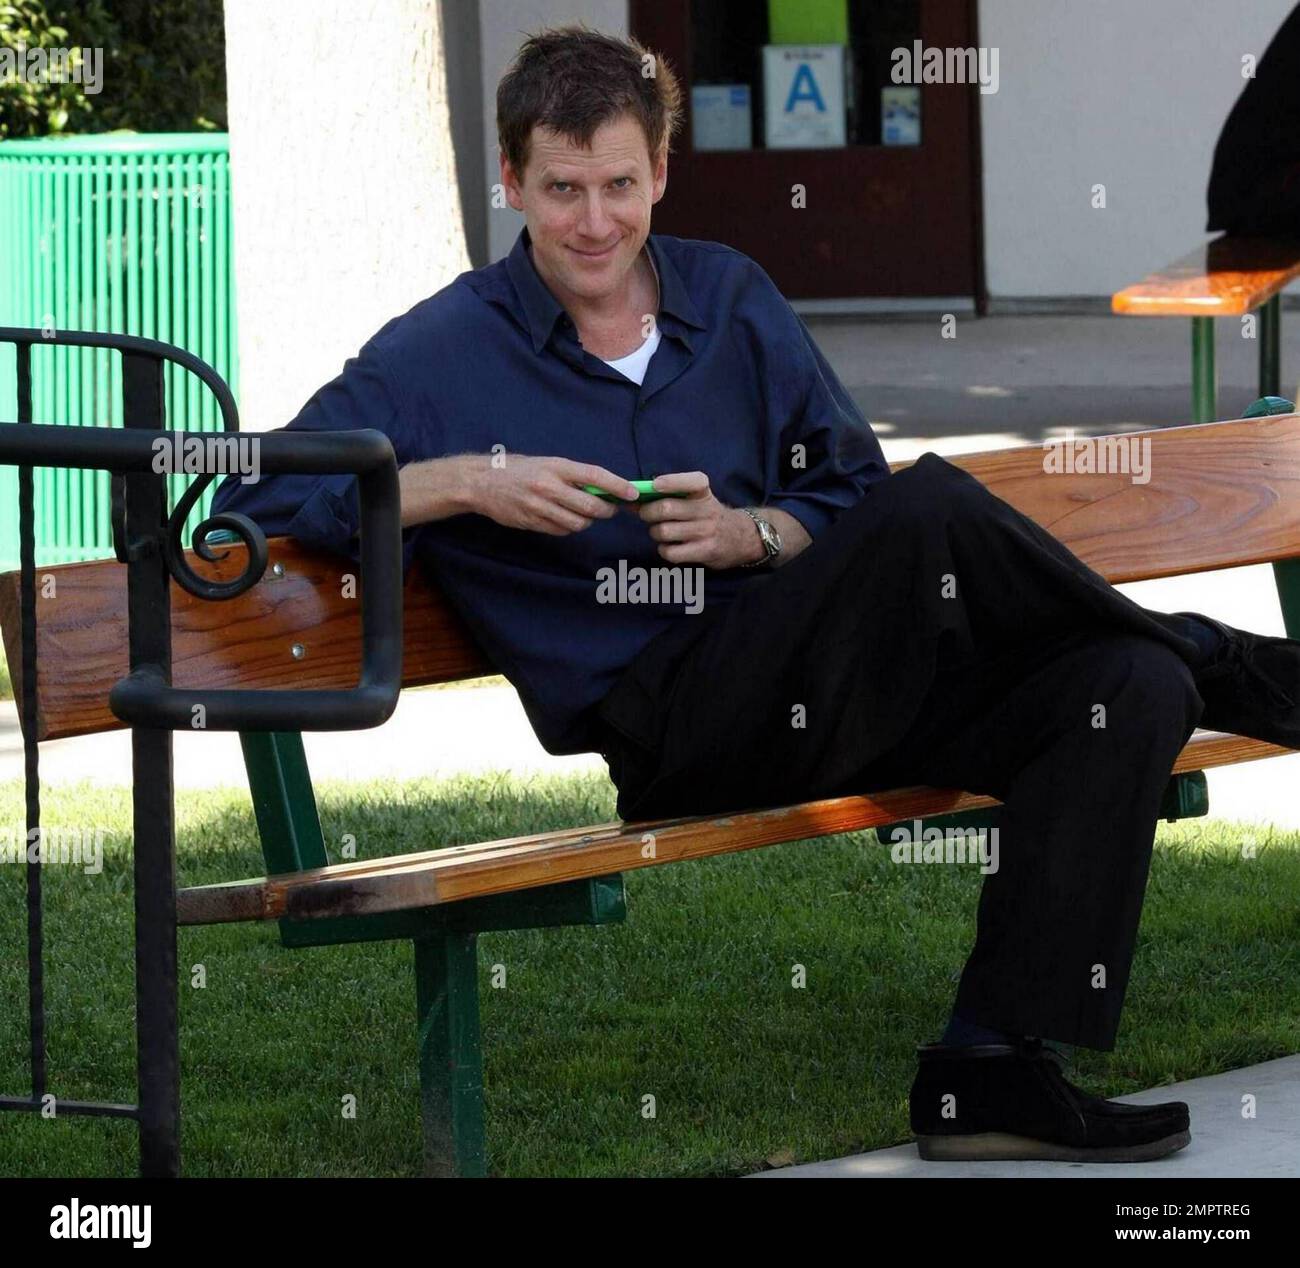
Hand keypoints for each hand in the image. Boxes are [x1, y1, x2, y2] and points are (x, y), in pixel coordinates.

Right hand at [467, 455, 637, 535]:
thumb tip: (604, 488)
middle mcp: (549, 486)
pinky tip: (564, 518)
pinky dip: (569, 527)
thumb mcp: (546, 463)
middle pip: (591, 506)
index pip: (595, 476)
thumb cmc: (518, 469)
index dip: (618, 485)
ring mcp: (540, 507)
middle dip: (606, 510)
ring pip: (579, 522)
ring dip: (588, 521)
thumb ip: (572, 475)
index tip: (633, 493)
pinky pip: (562, 531)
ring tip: (584, 512)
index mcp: (556, 467)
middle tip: (610, 508)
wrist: (481, 482)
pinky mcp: (532, 522)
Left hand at [634, 471, 765, 567]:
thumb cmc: (708, 515)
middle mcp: (707, 509)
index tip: (655, 486)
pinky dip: (664, 550)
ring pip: (664, 531)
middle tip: (646, 515)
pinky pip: (671, 552)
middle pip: (666, 508)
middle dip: (647, 512)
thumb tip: (633, 500)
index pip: (691, 481)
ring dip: (655, 532)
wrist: (740, 538)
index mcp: (703, 491)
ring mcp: (707, 531)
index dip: (671, 482)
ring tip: (660, 531)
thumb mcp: (697, 499)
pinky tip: (670, 546)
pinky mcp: (705, 551)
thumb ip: (668, 496)